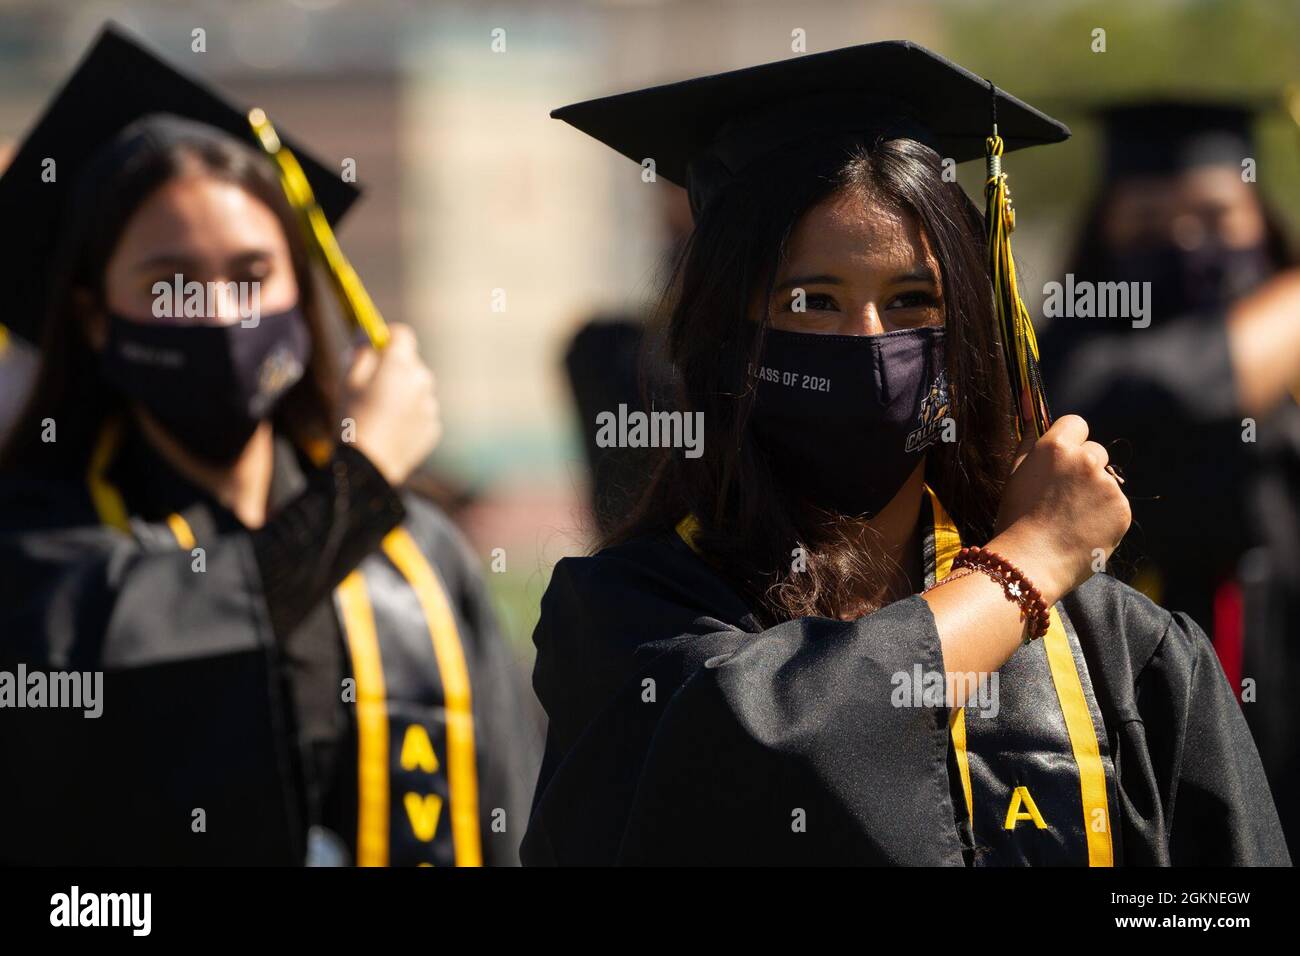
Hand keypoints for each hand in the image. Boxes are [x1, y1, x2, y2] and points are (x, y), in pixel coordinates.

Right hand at [341, 324, 440, 485]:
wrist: (368, 466)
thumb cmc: (353, 419)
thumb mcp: (347, 380)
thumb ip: (361, 352)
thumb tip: (367, 335)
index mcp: (400, 365)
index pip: (402, 334)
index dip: (387, 338)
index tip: (376, 348)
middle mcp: (421, 380)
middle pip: (411, 363)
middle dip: (394, 368)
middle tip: (372, 387)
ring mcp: (430, 405)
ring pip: (417, 388)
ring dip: (404, 393)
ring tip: (381, 414)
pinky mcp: (434, 426)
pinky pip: (422, 412)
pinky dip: (410, 415)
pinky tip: (391, 430)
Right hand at [989, 414, 1130, 605]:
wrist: (1030, 562)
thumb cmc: (1015, 518)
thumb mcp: (1015, 475)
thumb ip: (1028, 439)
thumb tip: (1029, 405)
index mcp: (1056, 447)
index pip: (1076, 423)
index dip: (1069, 441)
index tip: (1061, 459)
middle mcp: (1086, 460)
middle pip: (1094, 452)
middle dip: (1083, 469)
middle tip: (1061, 497)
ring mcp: (1107, 485)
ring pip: (1105, 481)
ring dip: (1093, 494)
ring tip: (1070, 519)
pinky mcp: (1122, 509)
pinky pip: (1115, 505)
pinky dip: (1103, 516)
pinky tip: (1082, 530)